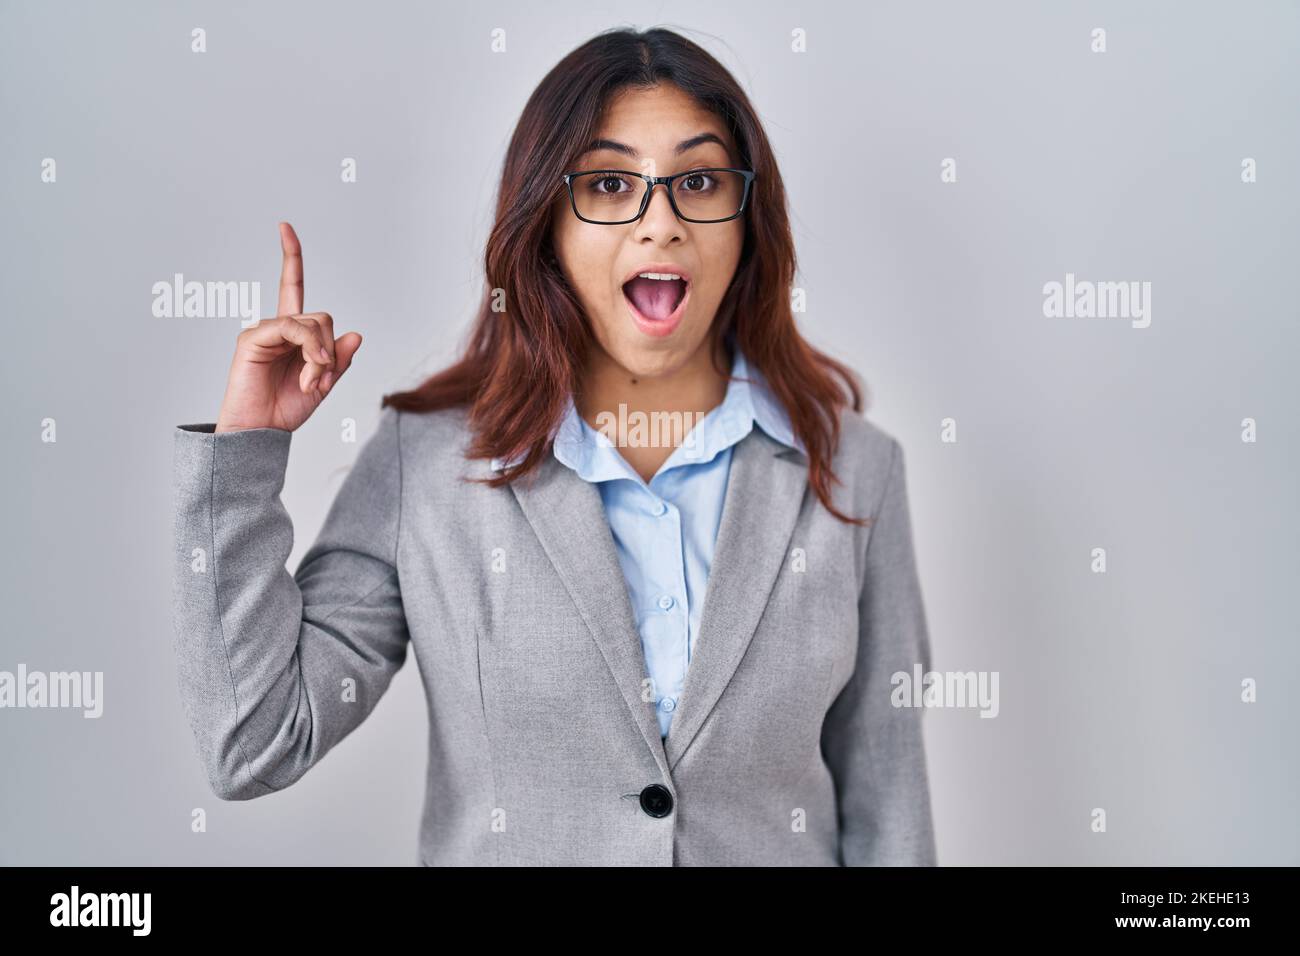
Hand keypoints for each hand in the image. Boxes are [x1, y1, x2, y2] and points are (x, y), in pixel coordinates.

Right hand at [214, 222, 362, 432]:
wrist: (261, 431)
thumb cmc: (286, 408)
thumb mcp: (324, 383)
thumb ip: (339, 359)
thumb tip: (356, 334)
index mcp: (293, 335)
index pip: (293, 288)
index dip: (291, 257)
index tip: (284, 227)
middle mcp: (278, 327)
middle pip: (322, 316)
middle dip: (331, 349)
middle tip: (324, 378)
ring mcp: (263, 331)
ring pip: (312, 322)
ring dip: (322, 355)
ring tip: (314, 381)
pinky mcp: (253, 338)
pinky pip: (292, 328)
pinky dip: (310, 349)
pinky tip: (311, 373)